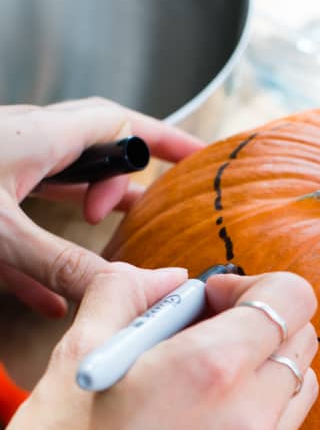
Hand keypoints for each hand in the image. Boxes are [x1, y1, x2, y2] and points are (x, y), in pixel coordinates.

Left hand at [0, 98, 201, 315]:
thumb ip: (59, 262)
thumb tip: (123, 288)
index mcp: (39, 136)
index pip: (121, 126)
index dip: (162, 144)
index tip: (191, 171)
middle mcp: (24, 141)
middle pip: (97, 145)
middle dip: (138, 169)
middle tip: (171, 189)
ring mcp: (1, 164)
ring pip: (60, 182)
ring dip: (94, 207)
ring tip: (125, 235)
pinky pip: (21, 222)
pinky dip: (42, 258)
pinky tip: (50, 303)